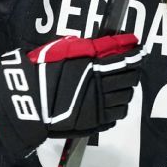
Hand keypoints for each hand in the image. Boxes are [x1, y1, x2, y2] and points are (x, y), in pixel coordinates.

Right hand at [0, 34, 143, 156]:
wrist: (28, 102)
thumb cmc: (43, 71)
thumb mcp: (66, 50)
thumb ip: (94, 47)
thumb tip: (119, 42)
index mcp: (96, 69)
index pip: (126, 61)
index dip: (136, 55)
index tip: (139, 51)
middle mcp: (102, 89)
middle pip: (130, 81)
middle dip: (133, 72)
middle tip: (130, 68)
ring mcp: (100, 108)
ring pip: (126, 100)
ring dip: (126, 90)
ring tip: (120, 85)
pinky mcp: (94, 123)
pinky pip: (116, 116)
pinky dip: (118, 107)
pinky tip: (111, 102)